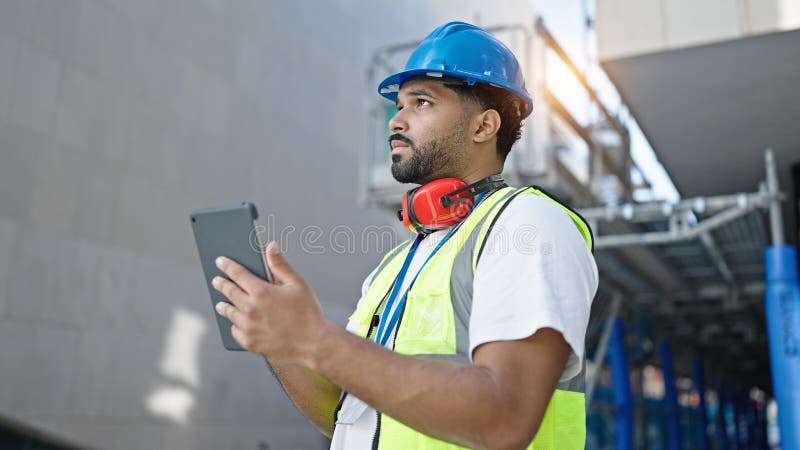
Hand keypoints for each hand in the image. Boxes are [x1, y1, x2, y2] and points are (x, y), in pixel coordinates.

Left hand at [212, 241, 326, 365]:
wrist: (313, 343)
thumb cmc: (307, 312)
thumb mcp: (297, 284)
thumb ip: (280, 265)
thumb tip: (271, 247)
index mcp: (261, 292)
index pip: (237, 274)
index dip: (227, 266)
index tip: (220, 261)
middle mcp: (250, 309)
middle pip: (229, 292)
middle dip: (221, 284)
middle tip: (216, 281)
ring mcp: (248, 327)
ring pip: (229, 313)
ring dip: (224, 305)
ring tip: (221, 304)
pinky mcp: (249, 342)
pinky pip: (235, 331)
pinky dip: (234, 325)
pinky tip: (236, 323)